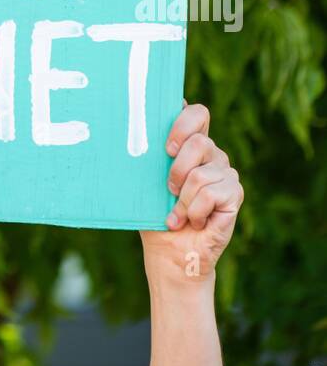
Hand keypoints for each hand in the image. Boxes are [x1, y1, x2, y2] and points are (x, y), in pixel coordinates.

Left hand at [140, 101, 243, 282]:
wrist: (169, 251)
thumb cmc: (154, 213)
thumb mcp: (146, 181)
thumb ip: (148, 155)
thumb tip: (131, 133)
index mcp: (189, 144)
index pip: (197, 114)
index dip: (183, 122)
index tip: (166, 148)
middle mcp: (211, 154)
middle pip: (199, 141)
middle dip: (177, 169)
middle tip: (168, 189)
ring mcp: (225, 172)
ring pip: (200, 175)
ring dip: (182, 201)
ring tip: (178, 215)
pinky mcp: (234, 193)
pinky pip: (210, 194)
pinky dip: (195, 212)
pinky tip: (195, 222)